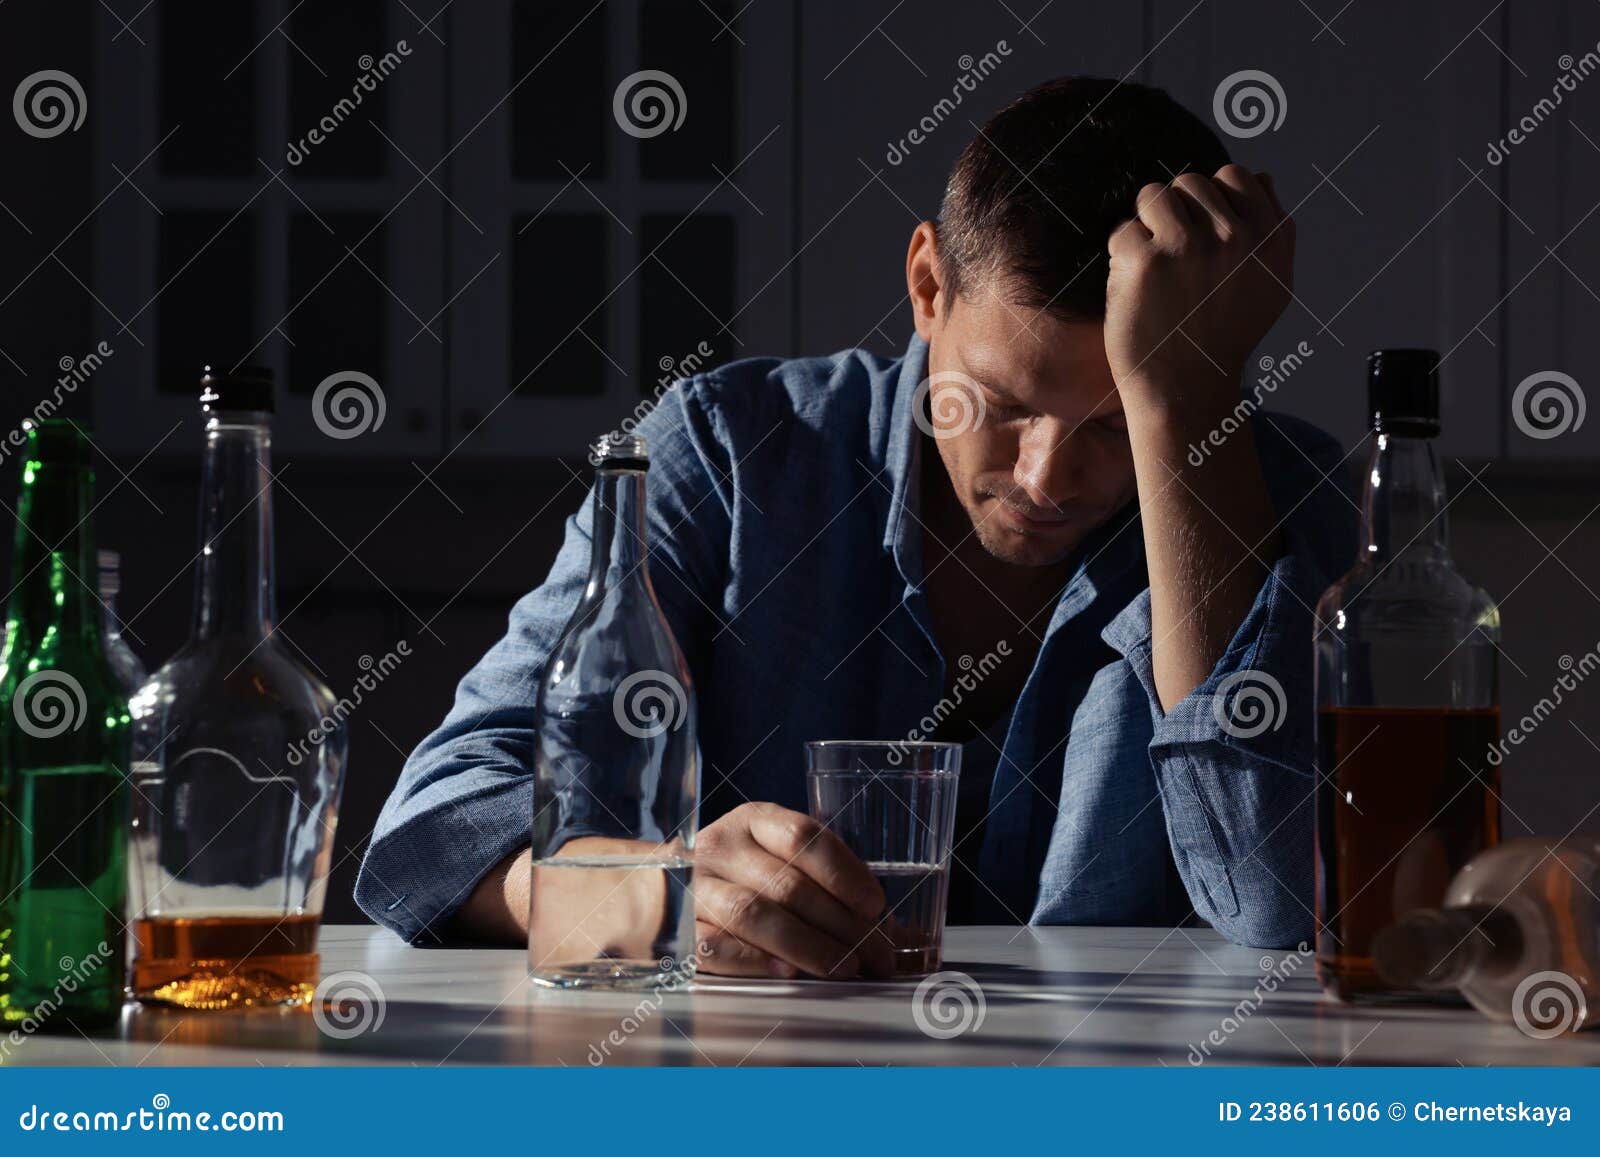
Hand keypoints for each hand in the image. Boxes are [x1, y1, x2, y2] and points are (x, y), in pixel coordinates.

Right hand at [692, 802, 892, 979]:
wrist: (657, 885)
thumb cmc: (743, 874)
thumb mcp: (780, 860)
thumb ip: (832, 888)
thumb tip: (904, 937)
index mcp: (754, 820)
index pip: (803, 836)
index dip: (843, 871)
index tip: (876, 906)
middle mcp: (721, 847)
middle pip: (787, 884)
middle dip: (841, 924)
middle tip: (877, 955)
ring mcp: (695, 888)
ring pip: (754, 915)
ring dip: (808, 946)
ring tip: (846, 968)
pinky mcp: (679, 930)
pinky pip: (717, 948)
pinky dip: (756, 962)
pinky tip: (790, 974)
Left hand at [1103, 165, 1293, 414]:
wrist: (1186, 391)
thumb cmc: (1223, 339)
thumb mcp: (1270, 285)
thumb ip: (1272, 229)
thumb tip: (1262, 176)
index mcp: (1268, 238)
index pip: (1236, 177)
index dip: (1211, 201)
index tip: (1201, 236)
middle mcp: (1234, 237)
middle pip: (1190, 183)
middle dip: (1175, 214)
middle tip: (1173, 261)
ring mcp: (1189, 246)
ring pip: (1153, 196)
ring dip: (1145, 227)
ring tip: (1152, 267)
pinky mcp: (1146, 261)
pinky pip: (1123, 231)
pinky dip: (1121, 257)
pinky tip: (1134, 288)